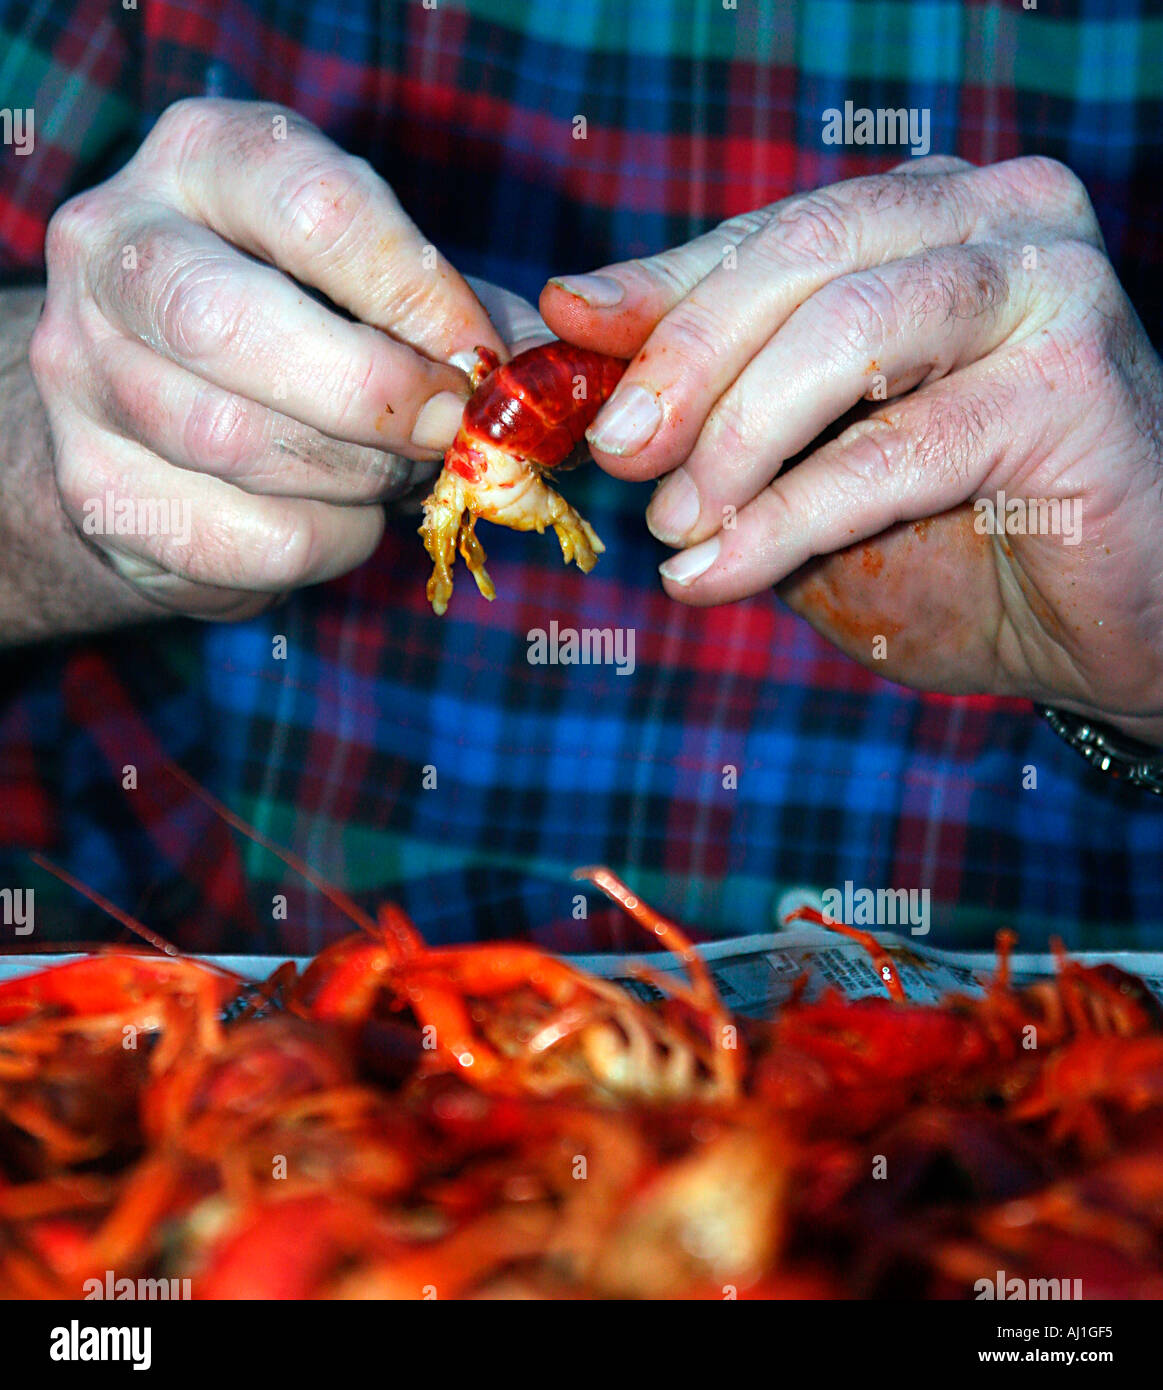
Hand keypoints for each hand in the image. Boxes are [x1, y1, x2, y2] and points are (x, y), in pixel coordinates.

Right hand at [29, 97, 503, 619]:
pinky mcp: (95, 486)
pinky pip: (242, 537)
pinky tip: (342, 518)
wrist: (162, 411)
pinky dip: (327, 541)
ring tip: (395, 472)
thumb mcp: (380, 285)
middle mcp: (114, 249)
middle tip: (445, 429)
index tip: (481, 358)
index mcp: (203, 161)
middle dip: (371, 395)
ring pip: (233, 442)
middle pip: (232, 326)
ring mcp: (82, 371)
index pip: (313, 210)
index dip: (417, 293)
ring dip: (355, 477)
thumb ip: (460, 315)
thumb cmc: (303, 324)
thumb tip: (544, 376)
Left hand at [541, 156, 1162, 743]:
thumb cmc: (948, 535)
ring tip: (674, 526)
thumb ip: (709, 385)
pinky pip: (897, 446)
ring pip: (850, 331)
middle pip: (804, 253)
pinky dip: (788, 516)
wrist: (1095, 628)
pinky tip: (719, 570)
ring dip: (736, 440)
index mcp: (930, 218)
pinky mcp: (1076, 388)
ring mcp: (1050, 291)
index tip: (565, 348)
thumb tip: (575, 315)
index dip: (659, 296)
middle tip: (617, 455)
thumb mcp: (800, 454)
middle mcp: (1001, 220)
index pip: (769, 233)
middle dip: (687, 360)